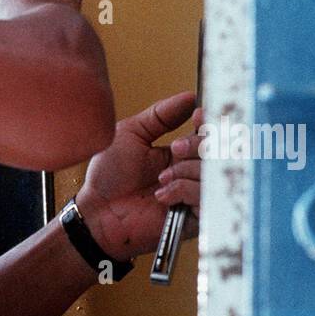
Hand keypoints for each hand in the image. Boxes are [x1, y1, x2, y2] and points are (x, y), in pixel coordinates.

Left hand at [76, 92, 202, 261]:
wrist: (97, 212)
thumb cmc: (109, 176)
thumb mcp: (132, 133)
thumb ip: (161, 115)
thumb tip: (189, 98)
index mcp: (180, 151)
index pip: (208, 132)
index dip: (208, 123)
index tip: (198, 116)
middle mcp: (190, 171)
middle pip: (217, 150)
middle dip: (197, 145)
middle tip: (175, 150)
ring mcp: (193, 194)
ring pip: (213, 173)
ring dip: (186, 171)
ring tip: (161, 179)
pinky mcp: (193, 218)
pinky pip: (205, 198)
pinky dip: (183, 191)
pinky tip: (162, 196)